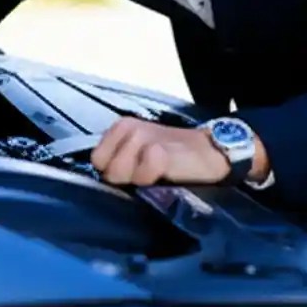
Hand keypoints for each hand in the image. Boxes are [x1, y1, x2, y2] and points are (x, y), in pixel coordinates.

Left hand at [89, 117, 229, 185]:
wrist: (209, 152)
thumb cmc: (172, 155)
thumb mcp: (140, 152)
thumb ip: (119, 159)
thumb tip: (104, 176)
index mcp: (121, 127)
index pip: (97, 160)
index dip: (112, 172)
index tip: (132, 172)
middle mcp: (128, 128)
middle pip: (108, 170)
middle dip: (124, 178)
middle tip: (147, 173)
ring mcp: (142, 137)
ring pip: (120, 172)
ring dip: (139, 179)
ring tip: (158, 172)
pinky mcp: (159, 150)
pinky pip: (142, 173)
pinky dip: (152, 177)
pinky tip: (166, 172)